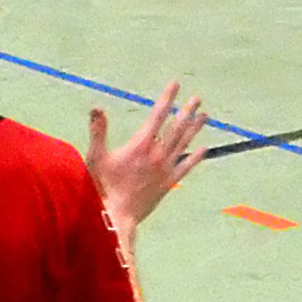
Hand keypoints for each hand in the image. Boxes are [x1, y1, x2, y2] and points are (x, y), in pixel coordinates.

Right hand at [87, 83, 207, 228]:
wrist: (116, 216)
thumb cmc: (102, 188)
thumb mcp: (95, 157)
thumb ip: (98, 132)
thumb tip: (96, 108)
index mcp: (141, 146)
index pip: (158, 115)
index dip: (167, 98)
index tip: (176, 84)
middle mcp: (158, 154)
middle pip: (176, 127)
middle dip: (187, 111)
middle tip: (197, 99)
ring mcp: (166, 169)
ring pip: (184, 143)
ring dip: (195, 128)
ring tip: (205, 115)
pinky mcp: (168, 183)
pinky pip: (186, 166)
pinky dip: (196, 157)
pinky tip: (204, 148)